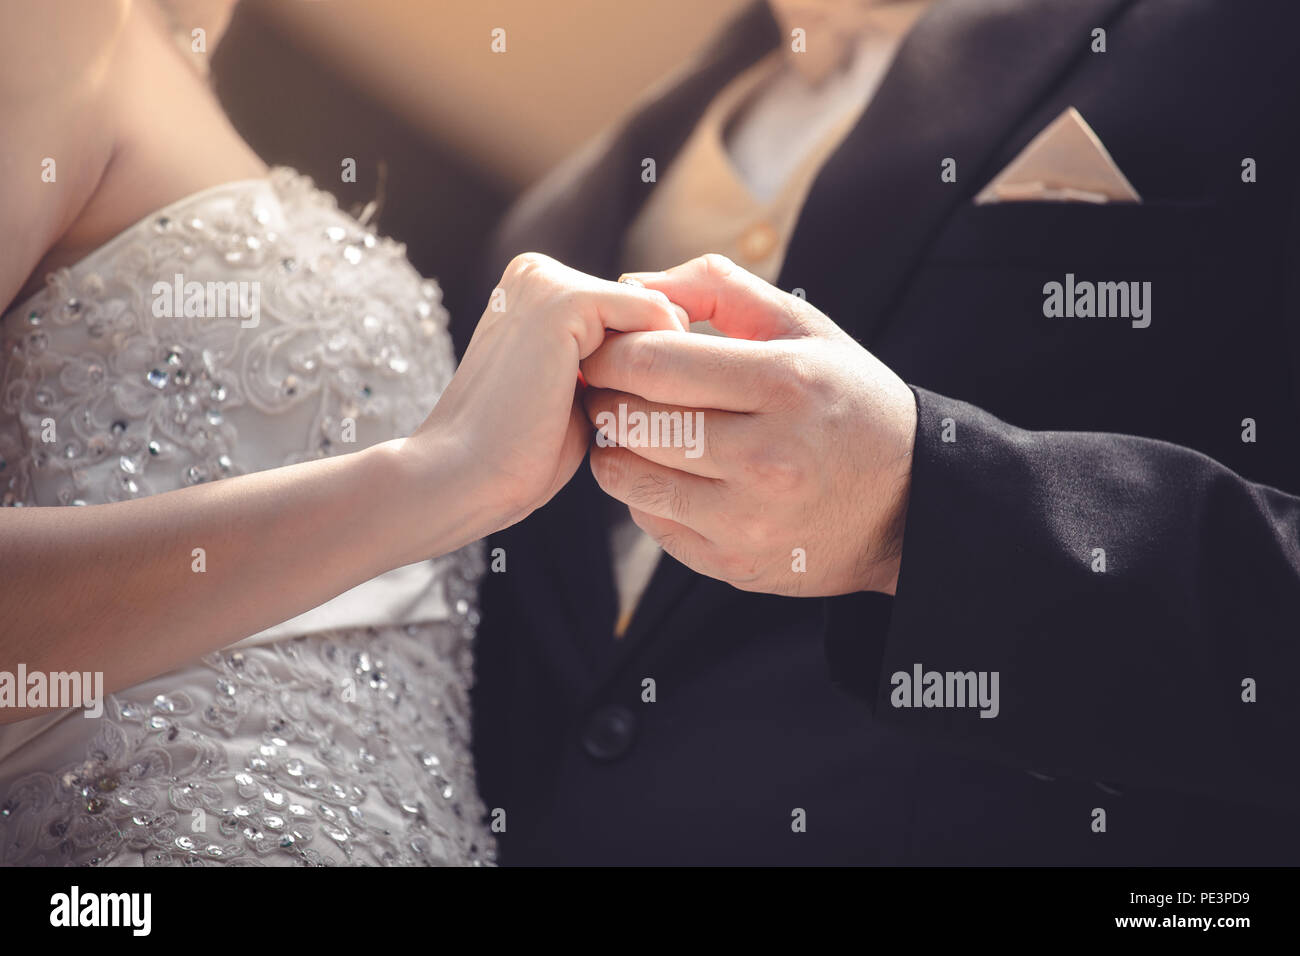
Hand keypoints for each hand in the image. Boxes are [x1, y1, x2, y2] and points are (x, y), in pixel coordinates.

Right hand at [414, 253, 686, 536]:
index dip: (648, 365)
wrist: (464, 477)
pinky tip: (622, 406)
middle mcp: (538, 271)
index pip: (631, 312)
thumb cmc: (518, 453)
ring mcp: (548, 279)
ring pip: (656, 312)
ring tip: (616, 416)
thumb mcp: (576, 392)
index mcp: (535, 289)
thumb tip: (674, 346)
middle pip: (647, 308)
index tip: (632, 410)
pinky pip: (653, 315)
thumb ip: (610, 361)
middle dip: (656, 363)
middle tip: (624, 418)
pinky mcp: (564, 299)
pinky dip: (658, 364)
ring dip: (657, 369)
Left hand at [581, 254, 916, 595]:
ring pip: (628, 479)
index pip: (652, 363)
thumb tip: (635, 283)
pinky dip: (644, 494)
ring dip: (615, 448)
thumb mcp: (805, 328)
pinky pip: (651, 522)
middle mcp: (766, 457)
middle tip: (608, 387)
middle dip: (605, 397)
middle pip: (632, 420)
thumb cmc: (848, 401)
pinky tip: (671, 473)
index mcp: (784, 383)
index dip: (611, 352)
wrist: (911, 503)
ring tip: (633, 429)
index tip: (608, 349)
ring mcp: (748, 519)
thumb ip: (720, 287)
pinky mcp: (735, 563)